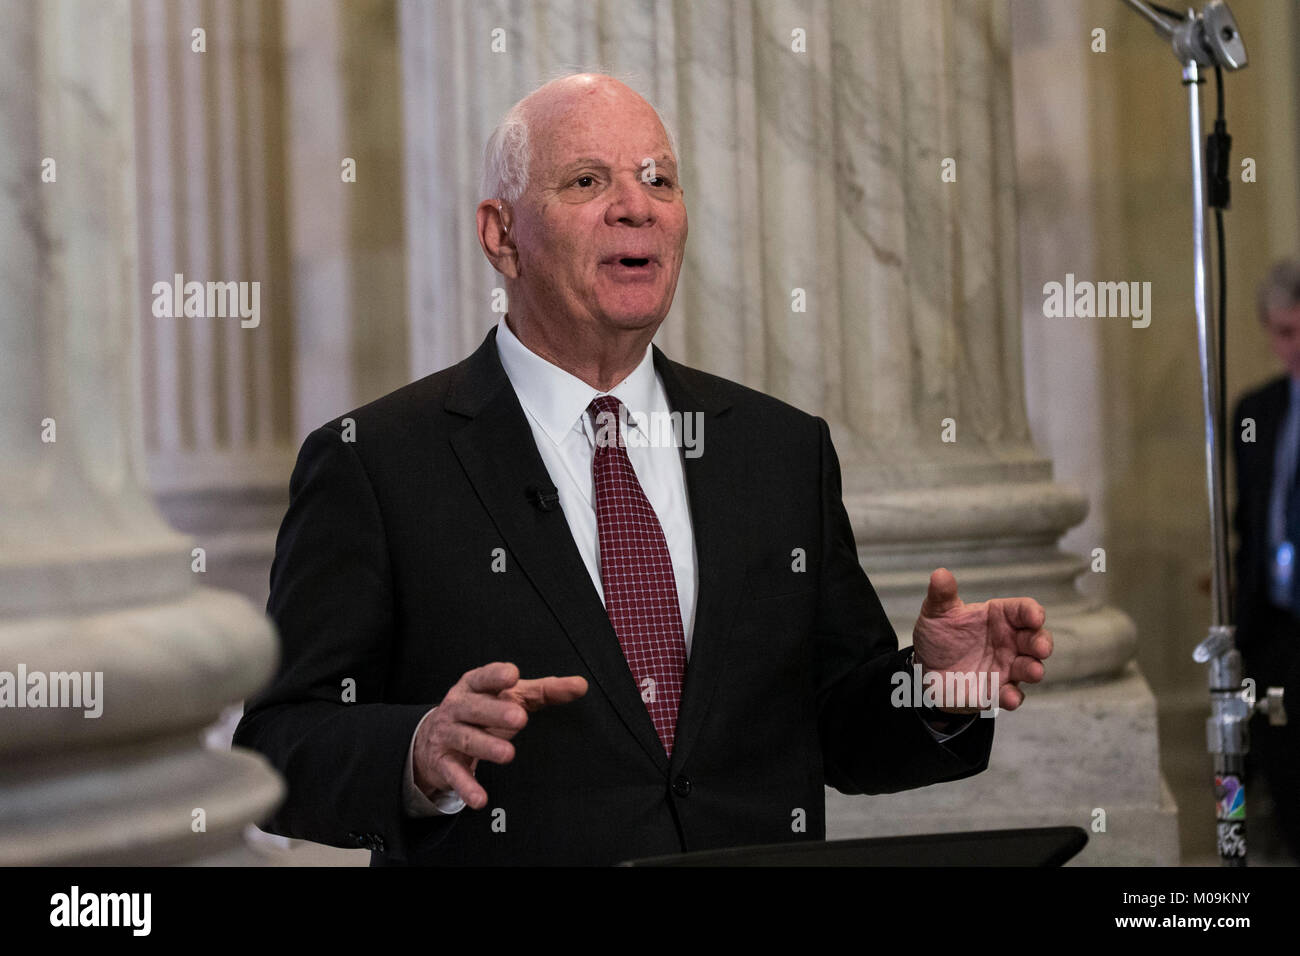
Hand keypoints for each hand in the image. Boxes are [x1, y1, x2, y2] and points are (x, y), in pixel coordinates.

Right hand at [413, 662, 587, 809]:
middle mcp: (458, 707)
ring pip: (467, 739)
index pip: (483, 677)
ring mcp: (448, 734)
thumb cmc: (481, 711)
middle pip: (474, 708)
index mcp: (474, 686)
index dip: (496, 676)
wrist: (433, 739)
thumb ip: (545, 691)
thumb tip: (579, 685)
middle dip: (495, 712)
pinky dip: (467, 787)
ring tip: (508, 754)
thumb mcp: (510, 696)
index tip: (512, 675)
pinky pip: (455, 774)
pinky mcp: (444, 762)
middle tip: (520, 718)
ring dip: (486, 747)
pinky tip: (480, 798)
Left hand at [911, 568, 1051, 712]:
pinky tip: (1007, 696)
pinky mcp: (998, 691)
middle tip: (1041, 648)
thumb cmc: (939, 637)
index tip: (1035, 617)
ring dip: (1033, 670)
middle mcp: (1010, 641)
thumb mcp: (937, 613)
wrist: (925, 671)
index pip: (1023, 610)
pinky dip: (1013, 697)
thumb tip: (940, 574)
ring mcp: (1007, 667)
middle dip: (1042, 643)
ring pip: (1030, 668)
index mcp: (999, 617)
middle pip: (1036, 639)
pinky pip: (1012, 695)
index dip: (1032, 612)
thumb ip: (942, 595)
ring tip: (1033, 671)